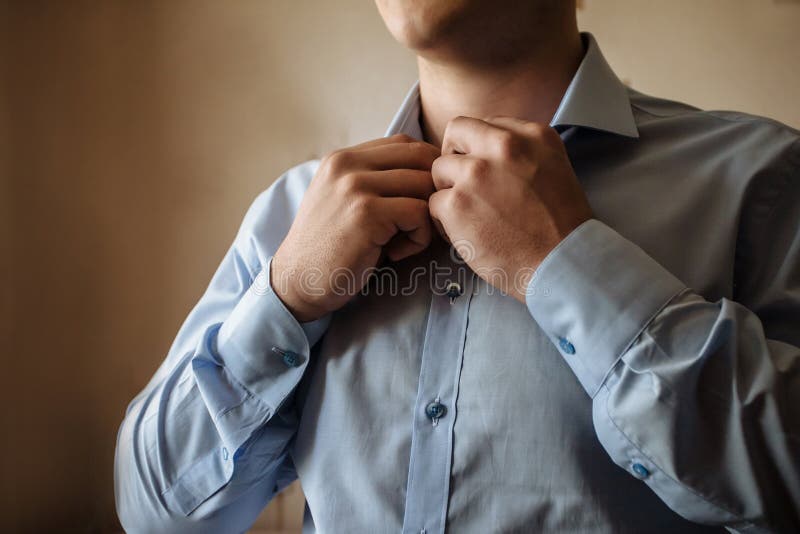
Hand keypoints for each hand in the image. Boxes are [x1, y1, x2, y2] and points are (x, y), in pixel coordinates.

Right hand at [272, 134, 439, 321]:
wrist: (297, 281)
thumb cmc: (329, 247)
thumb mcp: (343, 199)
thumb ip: (375, 180)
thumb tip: (431, 170)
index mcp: (342, 158)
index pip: (405, 143)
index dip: (425, 171)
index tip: (419, 203)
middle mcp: (347, 164)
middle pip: (421, 159)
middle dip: (432, 193)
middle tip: (418, 224)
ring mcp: (355, 187)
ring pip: (424, 185)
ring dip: (426, 218)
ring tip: (402, 240)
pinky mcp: (366, 213)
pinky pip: (420, 213)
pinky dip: (419, 238)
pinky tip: (395, 253)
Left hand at [429, 116, 591, 303]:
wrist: (562, 263)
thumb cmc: (561, 226)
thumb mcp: (554, 168)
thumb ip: (522, 152)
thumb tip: (488, 151)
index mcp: (532, 135)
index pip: (486, 124)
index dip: (479, 148)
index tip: (484, 169)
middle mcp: (503, 146)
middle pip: (456, 132)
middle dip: (455, 156)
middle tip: (464, 183)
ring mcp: (477, 173)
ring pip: (439, 168)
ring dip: (448, 190)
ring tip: (468, 214)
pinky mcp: (457, 204)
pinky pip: (434, 202)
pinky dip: (443, 220)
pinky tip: (464, 233)